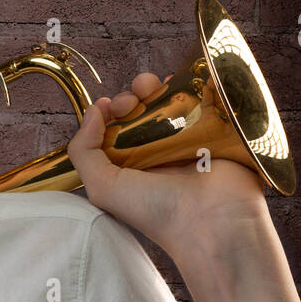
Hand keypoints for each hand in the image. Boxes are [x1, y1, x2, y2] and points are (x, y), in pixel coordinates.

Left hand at [65, 71, 268, 258]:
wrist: (212, 221)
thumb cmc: (156, 211)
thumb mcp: (103, 187)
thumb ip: (84, 150)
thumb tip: (93, 111)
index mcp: (131, 164)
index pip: (115, 127)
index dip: (109, 111)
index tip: (106, 105)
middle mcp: (158, 151)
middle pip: (141, 109)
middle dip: (130, 96)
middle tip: (131, 102)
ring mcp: (188, 138)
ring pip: (170, 100)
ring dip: (157, 86)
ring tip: (153, 87)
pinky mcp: (216, 129)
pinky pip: (204, 99)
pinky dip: (195, 85)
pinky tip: (184, 80)